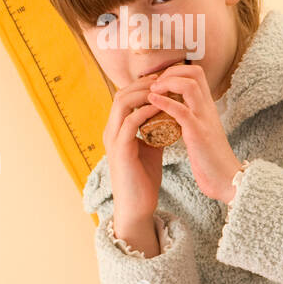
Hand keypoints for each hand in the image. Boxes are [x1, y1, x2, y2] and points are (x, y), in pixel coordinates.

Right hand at [104, 76, 167, 221]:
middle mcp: (111, 131)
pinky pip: (130, 123)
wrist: (137, 205)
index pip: (125, 97)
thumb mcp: (152, 147)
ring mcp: (113, 139)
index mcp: (117, 129)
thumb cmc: (144, 177)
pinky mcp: (120, 150)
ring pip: (122, 104)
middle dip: (144, 84)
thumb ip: (156, 130)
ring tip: (164, 89)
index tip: (164, 80)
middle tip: (165, 79)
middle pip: (121, 94)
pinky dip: (145, 112)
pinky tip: (161, 108)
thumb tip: (171, 114)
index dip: (143, 85)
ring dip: (144, 93)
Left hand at [146, 64, 243, 202]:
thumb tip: (174, 111)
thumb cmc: (210, 159)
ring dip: (166, 83)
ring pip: (189, 85)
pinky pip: (181, 111)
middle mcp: (207, 108)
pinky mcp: (198, 133)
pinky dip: (164, 102)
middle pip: (194, 72)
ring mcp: (204, 119)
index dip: (175, 71)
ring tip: (152, 91)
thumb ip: (190, 118)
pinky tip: (152, 101)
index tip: (158, 82)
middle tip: (154, 83)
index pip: (196, 73)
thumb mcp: (201, 131)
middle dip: (170, 71)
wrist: (226, 179)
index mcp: (207, 107)